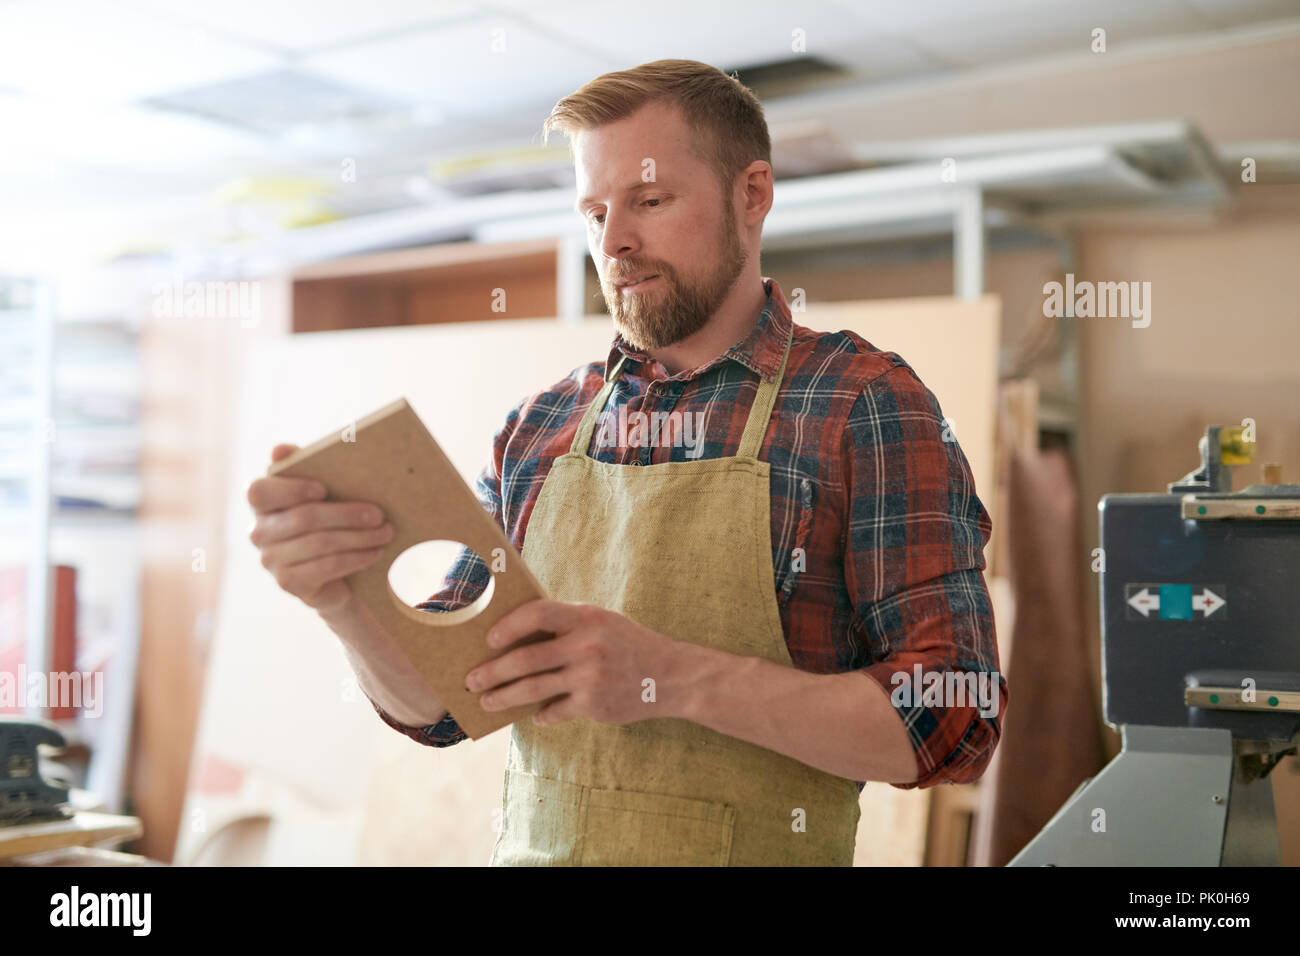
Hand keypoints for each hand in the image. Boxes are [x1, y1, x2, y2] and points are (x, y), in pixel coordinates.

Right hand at [246, 443, 393, 612]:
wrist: (334, 572)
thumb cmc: (327, 521)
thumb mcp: (321, 494)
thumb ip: (303, 468)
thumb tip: (279, 449)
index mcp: (261, 503)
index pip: (260, 492)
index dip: (291, 489)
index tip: (323, 489)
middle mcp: (258, 532)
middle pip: (303, 518)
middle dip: (347, 514)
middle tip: (379, 514)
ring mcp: (270, 560)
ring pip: (320, 543)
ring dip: (359, 537)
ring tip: (385, 532)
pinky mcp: (288, 583)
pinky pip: (326, 567)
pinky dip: (356, 558)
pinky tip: (375, 552)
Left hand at [467, 601, 683, 725]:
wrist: (671, 675)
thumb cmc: (627, 643)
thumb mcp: (601, 621)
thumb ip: (566, 624)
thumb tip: (516, 634)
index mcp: (586, 617)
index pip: (537, 614)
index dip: (509, 625)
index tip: (489, 639)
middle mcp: (586, 646)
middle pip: (526, 659)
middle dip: (493, 671)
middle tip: (471, 679)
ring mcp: (590, 677)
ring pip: (533, 690)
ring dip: (503, 697)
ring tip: (486, 701)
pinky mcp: (594, 705)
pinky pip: (554, 711)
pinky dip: (540, 715)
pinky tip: (534, 716)